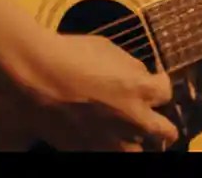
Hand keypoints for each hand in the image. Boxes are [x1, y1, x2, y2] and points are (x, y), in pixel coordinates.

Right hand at [2, 32, 180, 150]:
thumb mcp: (108, 49)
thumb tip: (141, 76)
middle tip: (150, 116)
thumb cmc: (70, 55)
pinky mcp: (86, 150)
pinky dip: (105, 144)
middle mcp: (133, 120)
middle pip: (166, 132)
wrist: (34, 76)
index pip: (166, 92)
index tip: (154, 80)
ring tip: (125, 132)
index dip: (160, 84)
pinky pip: (104, 152)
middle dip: (161, 124)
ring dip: (135, 140)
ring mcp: (110, 140)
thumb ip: (131, 67)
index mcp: (140, 89)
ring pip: (137, 151)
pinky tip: (97, 133)